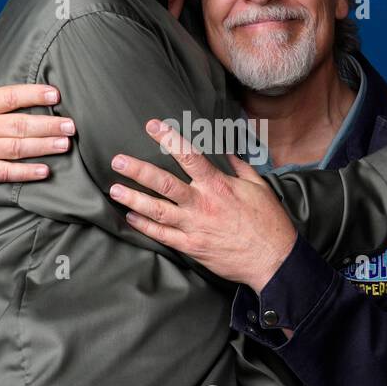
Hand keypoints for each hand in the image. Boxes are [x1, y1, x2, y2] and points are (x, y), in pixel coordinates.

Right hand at [0, 26, 74, 210]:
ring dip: (42, 147)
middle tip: (72, 125)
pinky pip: (4, 173)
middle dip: (47, 125)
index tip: (55, 94)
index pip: (9, 97)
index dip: (33, 95)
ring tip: (65, 144)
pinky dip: (25, 173)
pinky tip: (45, 171)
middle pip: (18, 124)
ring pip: (15, 148)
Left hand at [107, 119, 297, 294]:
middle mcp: (202, 204)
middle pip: (163, 184)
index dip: (169, 139)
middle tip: (118, 161)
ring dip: (133, 199)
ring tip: (114, 190)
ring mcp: (194, 227)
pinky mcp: (192, 248)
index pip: (189, 156)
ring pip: (157, 211)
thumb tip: (227, 151)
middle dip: (138, 171)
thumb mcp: (258, 187)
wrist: (273, 259)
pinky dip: (144, 226)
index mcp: (218, 186)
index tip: (152, 126)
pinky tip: (130, 217)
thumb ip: (239, 167)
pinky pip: (162, 236)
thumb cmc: (268, 222)